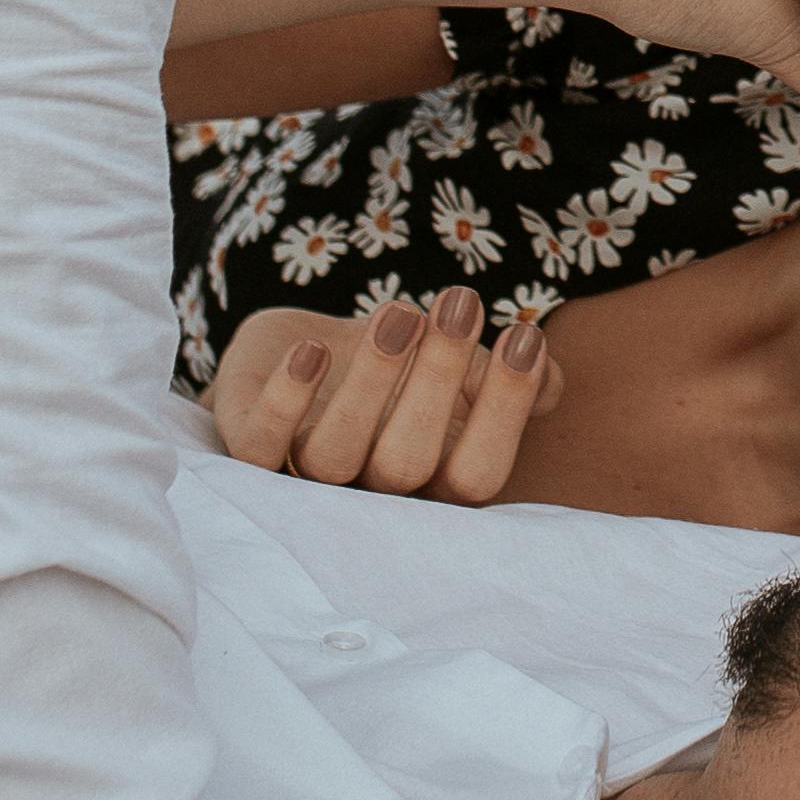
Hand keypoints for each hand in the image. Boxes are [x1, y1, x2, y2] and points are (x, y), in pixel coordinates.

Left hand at [210, 290, 556, 502]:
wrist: (287, 362)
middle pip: (407, 464)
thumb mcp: (446, 369)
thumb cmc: (386, 372)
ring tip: (400, 312)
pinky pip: (259, 445)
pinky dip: (285, 401)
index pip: (477, 474)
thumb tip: (552, 384)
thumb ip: (493, 379)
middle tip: (461, 302)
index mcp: (428, 484)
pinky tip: (312, 349)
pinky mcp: (246, 451)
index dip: (505, 411)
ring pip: (335, 455)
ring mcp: (300, 480)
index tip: (524, 336)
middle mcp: (368, 496)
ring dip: (371, 381)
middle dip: (439, 380)